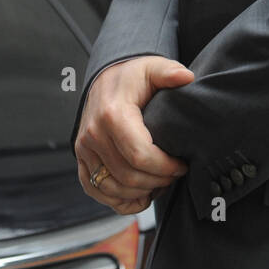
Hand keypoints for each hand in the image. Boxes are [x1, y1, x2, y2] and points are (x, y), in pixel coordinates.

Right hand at [75, 55, 193, 215]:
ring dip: (140, 193)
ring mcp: (84, 150)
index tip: (182, 165)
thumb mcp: (153, 68)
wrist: (105, 80)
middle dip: (157, 181)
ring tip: (160, 183)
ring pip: (112, 188)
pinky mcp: (81, 159)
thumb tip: (187, 78)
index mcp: (112, 115)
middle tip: (175, 175)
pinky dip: (118, 200)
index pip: (139, 156)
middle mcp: (93, 135)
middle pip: (128, 176)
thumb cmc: (132, 77)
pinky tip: (140, 195)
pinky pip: (96, 190)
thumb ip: (170, 72)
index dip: (165, 167)